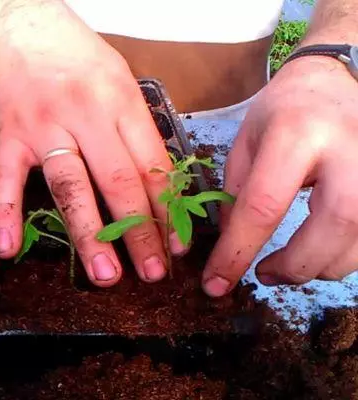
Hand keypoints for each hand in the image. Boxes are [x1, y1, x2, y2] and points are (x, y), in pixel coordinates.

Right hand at [0, 1, 185, 285]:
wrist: (23, 27)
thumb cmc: (79, 58)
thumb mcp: (122, 83)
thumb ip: (137, 131)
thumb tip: (160, 188)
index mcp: (121, 102)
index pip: (151, 165)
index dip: (167, 209)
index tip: (177, 246)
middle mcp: (86, 115)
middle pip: (118, 181)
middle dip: (139, 232)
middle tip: (153, 273)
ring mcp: (44, 126)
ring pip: (71, 185)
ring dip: (88, 234)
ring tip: (106, 275)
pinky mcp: (8, 135)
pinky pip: (5, 178)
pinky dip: (5, 213)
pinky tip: (7, 248)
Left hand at [203, 55, 357, 296]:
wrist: (335, 78)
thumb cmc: (283, 110)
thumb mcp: (246, 142)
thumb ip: (235, 192)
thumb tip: (229, 245)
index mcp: (297, 133)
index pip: (264, 205)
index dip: (237, 252)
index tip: (216, 284)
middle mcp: (348, 148)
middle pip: (333, 226)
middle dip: (296, 265)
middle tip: (264, 275)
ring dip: (321, 266)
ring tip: (288, 265)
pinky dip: (344, 254)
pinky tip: (319, 251)